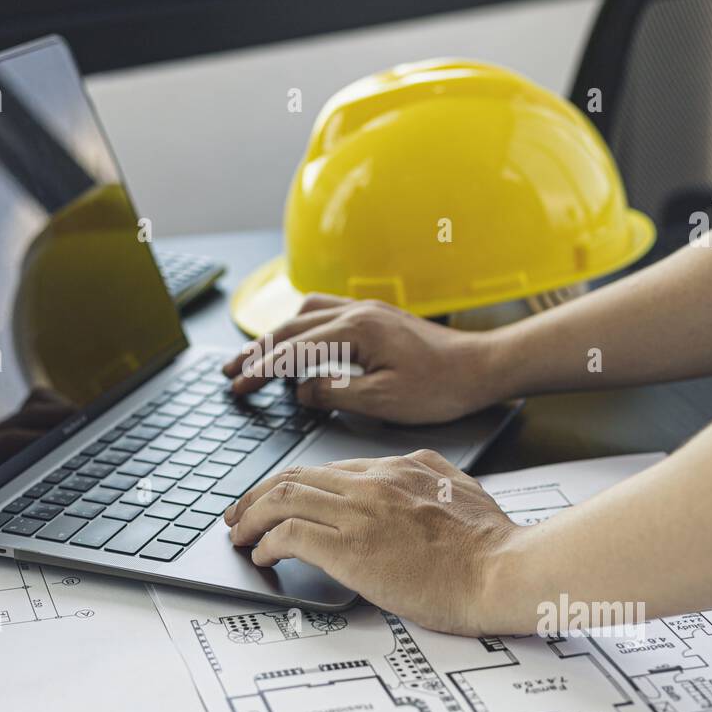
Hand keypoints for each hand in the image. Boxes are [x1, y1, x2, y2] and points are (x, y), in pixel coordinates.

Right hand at [221, 294, 501, 423]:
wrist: (481, 367)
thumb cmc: (440, 388)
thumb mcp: (382, 401)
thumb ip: (334, 393)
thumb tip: (300, 391)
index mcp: (355, 332)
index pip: (292, 351)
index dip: (259, 370)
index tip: (237, 386)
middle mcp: (357, 312)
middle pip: (291, 328)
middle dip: (256, 351)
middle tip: (230, 373)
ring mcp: (367, 310)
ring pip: (306, 314)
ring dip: (277, 335)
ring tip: (256, 357)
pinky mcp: (377, 317)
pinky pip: (326, 313)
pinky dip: (302, 327)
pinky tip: (299, 341)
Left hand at [223, 449, 514, 634]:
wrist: (502, 570)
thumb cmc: (490, 544)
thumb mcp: (459, 487)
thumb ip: (429, 474)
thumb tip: (411, 471)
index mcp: (397, 468)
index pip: (327, 469)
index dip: (293, 485)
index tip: (276, 501)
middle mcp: (372, 483)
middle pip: (295, 477)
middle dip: (257, 496)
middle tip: (238, 514)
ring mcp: (359, 514)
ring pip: (282, 499)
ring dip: (251, 518)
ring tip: (239, 535)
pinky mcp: (350, 549)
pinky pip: (290, 536)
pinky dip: (266, 543)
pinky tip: (262, 556)